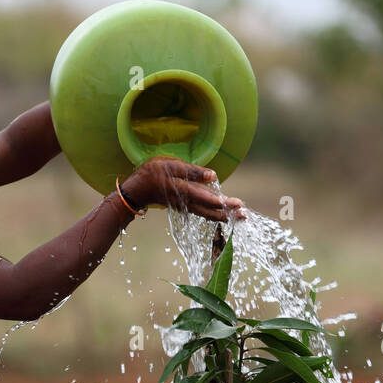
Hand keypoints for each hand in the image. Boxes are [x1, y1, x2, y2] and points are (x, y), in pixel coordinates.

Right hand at [120, 157, 245, 221]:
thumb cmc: (153, 173)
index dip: (223, 203)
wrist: (136, 189)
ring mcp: (186, 206)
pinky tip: (222, 214)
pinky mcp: (184, 206)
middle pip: (210, 211)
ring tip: (239, 216)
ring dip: (223, 215)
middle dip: (228, 213)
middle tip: (245, 215)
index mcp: (185, 191)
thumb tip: (213, 176)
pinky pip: (202, 212)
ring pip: (207, 214)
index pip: (208, 199)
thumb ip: (193, 171)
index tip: (238, 205)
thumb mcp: (171, 166)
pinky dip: (214, 214)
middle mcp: (187, 202)